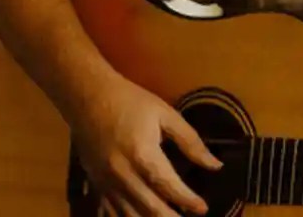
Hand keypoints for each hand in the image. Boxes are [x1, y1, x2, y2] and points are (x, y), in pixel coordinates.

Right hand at [68, 74, 222, 215]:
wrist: (88, 97)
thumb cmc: (130, 102)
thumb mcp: (166, 114)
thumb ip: (190, 142)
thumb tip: (214, 164)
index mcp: (143, 155)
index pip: (169, 186)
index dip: (188, 201)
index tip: (203, 209)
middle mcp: (123, 175)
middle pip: (150, 208)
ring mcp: (106, 183)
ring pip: (130, 215)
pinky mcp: (96, 185)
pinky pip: (108, 212)